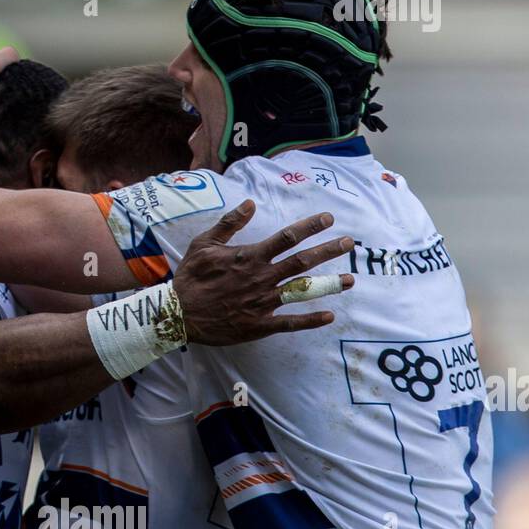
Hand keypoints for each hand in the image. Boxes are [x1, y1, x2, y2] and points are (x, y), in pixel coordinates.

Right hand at [173, 202, 353, 344]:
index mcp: (251, 256)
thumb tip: (250, 203)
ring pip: (302, 290)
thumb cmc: (190, 278)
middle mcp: (262, 277)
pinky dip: (310, 320)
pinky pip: (290, 322)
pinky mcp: (260, 324)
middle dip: (328, 250)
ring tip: (350, 279)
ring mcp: (263, 302)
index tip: (328, 219)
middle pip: (302, 261)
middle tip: (349, 243)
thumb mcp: (204, 243)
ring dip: (327, 284)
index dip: (310, 226)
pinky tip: (329, 315)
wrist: (179, 314)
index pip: (287, 237)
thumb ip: (229, 223)